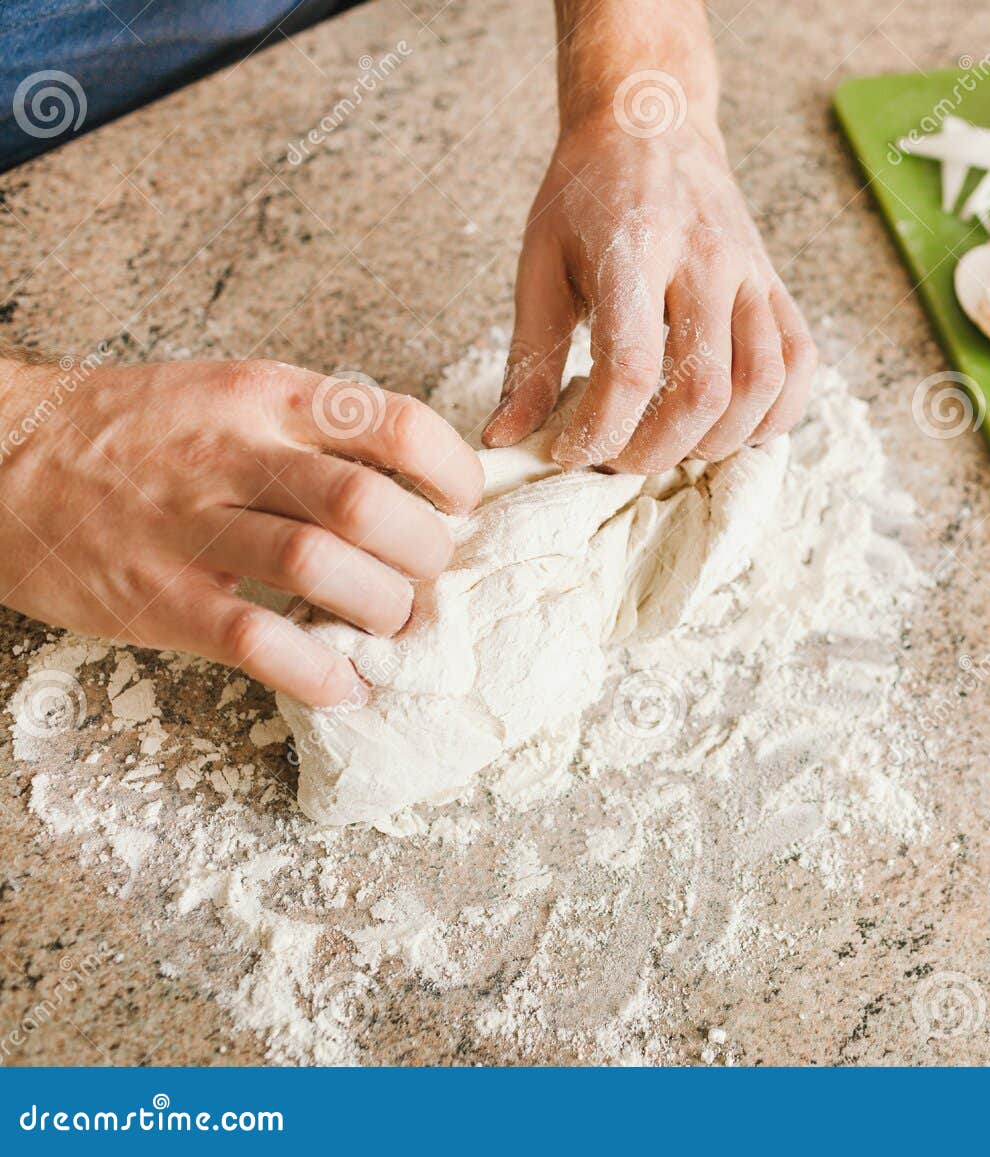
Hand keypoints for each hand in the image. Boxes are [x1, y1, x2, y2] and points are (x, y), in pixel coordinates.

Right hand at [0, 357, 482, 705]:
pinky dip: (318, 673)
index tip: (462, 502)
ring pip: (321, 569)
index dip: (451, 471)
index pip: (393, 423)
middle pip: (368, 505)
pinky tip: (344, 684)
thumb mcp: (230, 394)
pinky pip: (258, 641)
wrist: (0, 455)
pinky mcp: (159, 596)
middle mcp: (235, 455)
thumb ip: (315, 430)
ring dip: (379, 609)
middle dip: (423, 553)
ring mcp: (192, 527)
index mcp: (266, 397)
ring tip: (388, 623)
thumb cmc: (135, 433)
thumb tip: (418, 486)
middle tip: (429, 575)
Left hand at [483, 117, 815, 471]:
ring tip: (673, 445)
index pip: (632, 367)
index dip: (603, 429)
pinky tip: (733, 426)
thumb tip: (504, 438)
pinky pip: (800, 362)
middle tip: (619, 457)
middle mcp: (703, 260)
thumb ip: (527, 357)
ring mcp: (750, 272)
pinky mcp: (777, 283)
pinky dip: (776, 412)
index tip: (572, 451)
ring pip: (762, 383)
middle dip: (658, 448)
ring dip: (718, 440)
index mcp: (633, 250)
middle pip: (703, 389)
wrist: (650, 121)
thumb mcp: (539, 264)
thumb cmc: (587, 196)